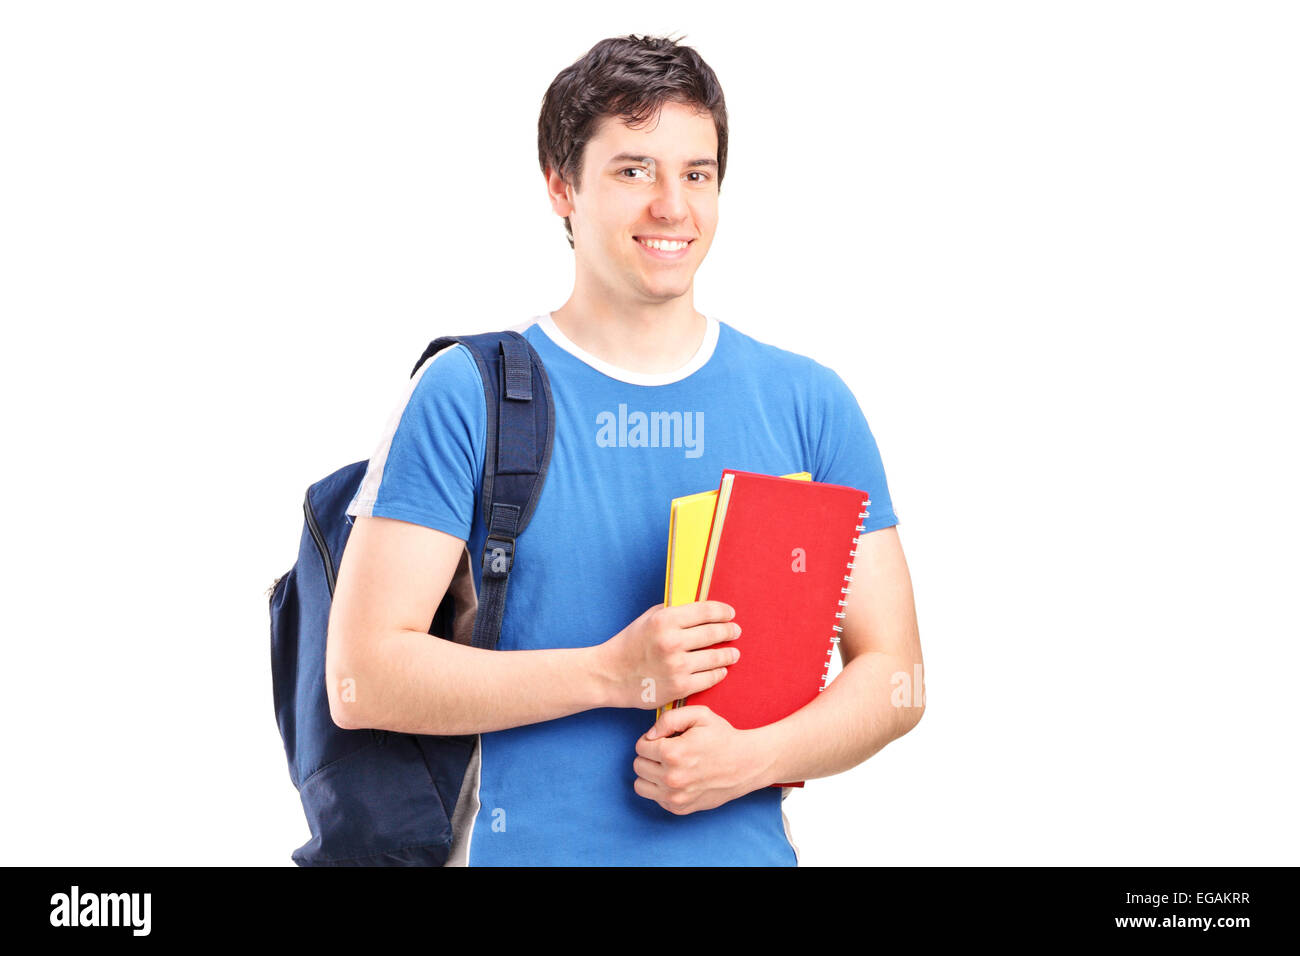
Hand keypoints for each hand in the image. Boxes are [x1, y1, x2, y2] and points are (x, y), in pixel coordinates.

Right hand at [596, 601, 741, 709]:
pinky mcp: (679, 687)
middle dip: (730, 631)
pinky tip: (721, 669)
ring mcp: (677, 666)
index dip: (723, 612)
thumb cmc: (630, 644)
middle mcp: (672, 642)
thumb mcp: (648, 619)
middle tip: (735, 631)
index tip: (730, 614)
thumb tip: (703, 609)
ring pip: (716, 658)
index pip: (706, 611)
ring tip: (734, 653)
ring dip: (729, 654)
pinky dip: (718, 672)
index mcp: (665, 620)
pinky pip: (709, 678)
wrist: (609, 675)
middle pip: (715, 633)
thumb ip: (674, 612)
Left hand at [632, 705, 772, 814]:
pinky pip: (655, 799)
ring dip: (650, 774)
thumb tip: (649, 735)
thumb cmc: (723, 737)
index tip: (666, 739)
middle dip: (649, 756)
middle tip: (668, 751)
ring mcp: (676, 797)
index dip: (652, 739)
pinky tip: (677, 778)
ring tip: (668, 766)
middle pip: (638, 765)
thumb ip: (669, 719)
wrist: (747, 764)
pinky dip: (660, 788)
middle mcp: (672, 778)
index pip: (640, 747)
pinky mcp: (681, 808)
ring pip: (641, 785)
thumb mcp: (699, 715)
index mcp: (673, 753)